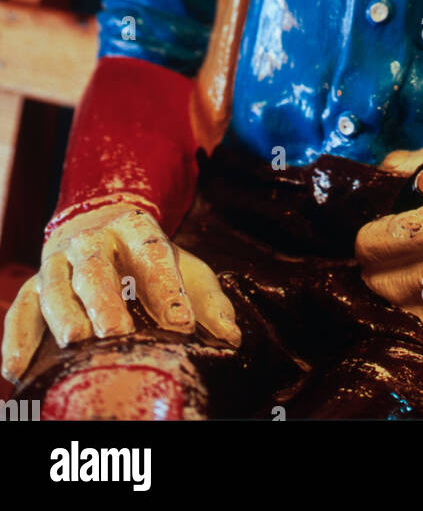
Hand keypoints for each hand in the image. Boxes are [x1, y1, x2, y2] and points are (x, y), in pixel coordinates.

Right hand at [1, 200, 240, 382]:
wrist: (100, 226)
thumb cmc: (149, 260)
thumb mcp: (185, 269)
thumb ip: (207, 302)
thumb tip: (230, 338)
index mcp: (136, 231)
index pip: (153, 255)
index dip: (166, 288)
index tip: (182, 324)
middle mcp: (91, 242)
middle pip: (96, 268)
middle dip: (106, 300)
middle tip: (117, 332)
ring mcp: (58, 263)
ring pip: (55, 287)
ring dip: (63, 315)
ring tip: (75, 341)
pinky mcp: (34, 286)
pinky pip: (20, 311)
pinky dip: (16, 339)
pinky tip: (17, 369)